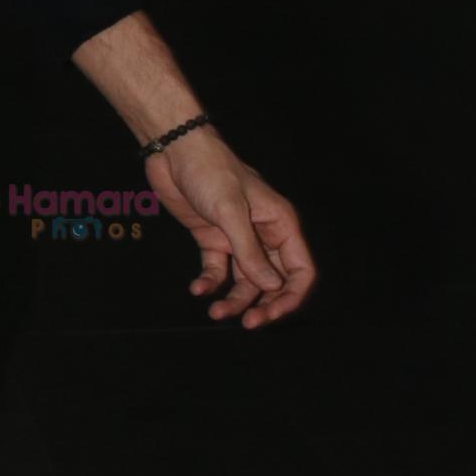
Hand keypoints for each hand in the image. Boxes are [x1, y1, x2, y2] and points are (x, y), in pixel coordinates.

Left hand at [143, 128, 316, 328]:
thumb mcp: (231, 212)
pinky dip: (209, 284)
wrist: (175, 151)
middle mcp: (264, 235)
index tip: (271, 314)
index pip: (300, 270)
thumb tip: (272, 287)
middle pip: (273, 282)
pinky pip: (217, 271)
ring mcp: (237, 239)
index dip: (291, 296)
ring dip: (233, 300)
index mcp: (280, 225)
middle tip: (247, 323)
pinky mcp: (212, 240)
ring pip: (244, 282)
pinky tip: (197, 290)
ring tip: (215, 311)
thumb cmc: (210, 172)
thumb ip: (251, 252)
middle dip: (262, 305)